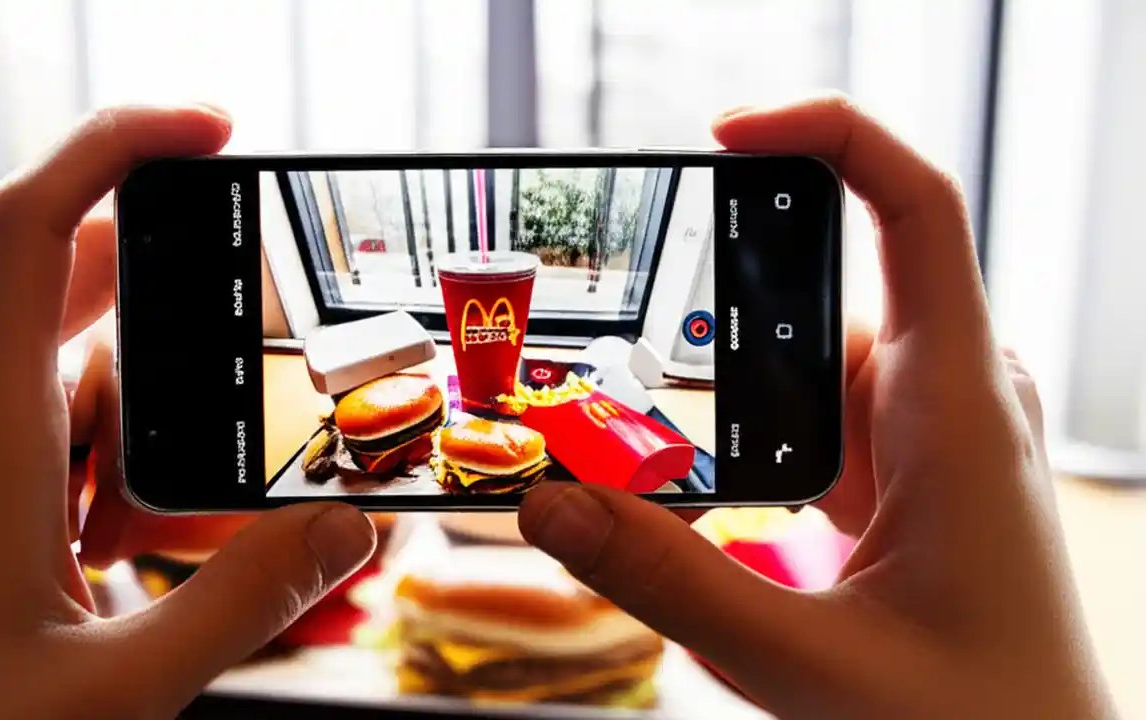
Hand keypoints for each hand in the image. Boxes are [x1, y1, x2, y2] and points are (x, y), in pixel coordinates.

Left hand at [0, 106, 375, 718]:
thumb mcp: (112, 689)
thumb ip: (243, 602)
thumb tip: (346, 528)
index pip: (36, 225)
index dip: (121, 145)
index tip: (210, 130)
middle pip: (83, 310)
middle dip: (178, 354)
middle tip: (244, 421)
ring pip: (67, 387)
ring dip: (144, 442)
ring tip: (170, 550)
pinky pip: (37, 438)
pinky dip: (102, 476)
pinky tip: (130, 558)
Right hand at [518, 97, 1114, 717]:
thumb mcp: (807, 660)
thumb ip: (669, 583)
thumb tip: (552, 502)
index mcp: (953, 408)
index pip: (911, 210)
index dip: (826, 139)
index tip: (726, 138)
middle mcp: (946, 401)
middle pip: (817, 296)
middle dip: (714, 320)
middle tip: (618, 369)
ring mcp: (923, 439)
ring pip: (803, 366)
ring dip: (724, 402)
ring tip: (648, 463)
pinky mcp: (898, 479)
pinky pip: (808, 421)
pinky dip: (743, 444)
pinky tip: (695, 499)